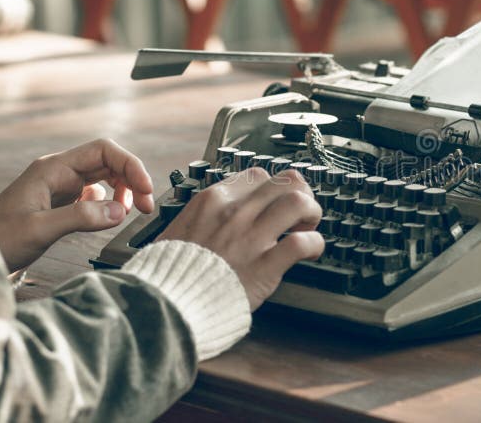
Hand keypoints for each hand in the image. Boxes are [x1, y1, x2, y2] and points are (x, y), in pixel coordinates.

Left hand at [0, 139, 153, 271]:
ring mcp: (63, 187)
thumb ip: (80, 217)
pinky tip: (112, 216)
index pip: (103, 151)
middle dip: (133, 179)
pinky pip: (98, 194)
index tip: (145, 189)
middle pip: (109, 162)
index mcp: (53, 169)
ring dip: (126, 190)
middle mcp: (61, 173)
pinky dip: (112, 203)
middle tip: (146, 205)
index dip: (129, 166)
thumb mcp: (38, 228)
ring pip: (107, 177)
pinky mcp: (65, 203)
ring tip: (133, 211)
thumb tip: (120, 211)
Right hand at [158, 167, 322, 310]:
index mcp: (212, 201)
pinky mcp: (264, 265)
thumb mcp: (179, 230)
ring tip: (308, 227)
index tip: (277, 202)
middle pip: (285, 181)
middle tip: (301, 212)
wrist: (166, 305)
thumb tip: (222, 215)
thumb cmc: (171, 274)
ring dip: (312, 212)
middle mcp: (234, 212)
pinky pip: (302, 243)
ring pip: (298, 203)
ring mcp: (250, 237)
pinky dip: (314, 244)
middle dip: (300, 193)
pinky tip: (312, 252)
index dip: (274, 188)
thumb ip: (206, 217)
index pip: (258, 176)